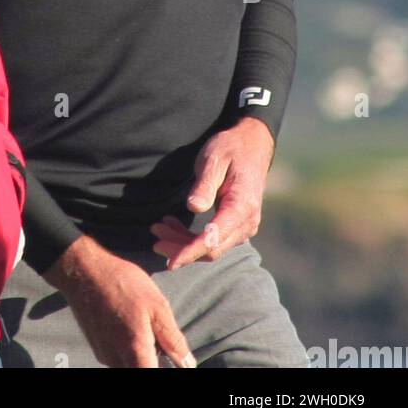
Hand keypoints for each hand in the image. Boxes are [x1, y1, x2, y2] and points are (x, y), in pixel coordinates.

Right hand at [45, 235, 195, 368]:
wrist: (83, 270)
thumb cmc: (121, 283)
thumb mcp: (156, 305)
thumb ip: (173, 339)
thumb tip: (188, 363)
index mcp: (135, 351)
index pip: (152, 374)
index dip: (162, 368)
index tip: (165, 354)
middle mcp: (116, 359)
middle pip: (141, 369)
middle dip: (152, 359)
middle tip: (156, 336)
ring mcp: (104, 355)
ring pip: (129, 364)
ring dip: (139, 353)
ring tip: (139, 323)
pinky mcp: (97, 348)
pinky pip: (118, 357)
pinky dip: (127, 346)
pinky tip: (125, 321)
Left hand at [150, 117, 274, 269]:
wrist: (252, 144)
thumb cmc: (230, 148)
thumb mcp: (214, 159)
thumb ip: (205, 185)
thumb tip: (194, 207)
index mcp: (242, 207)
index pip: (214, 239)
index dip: (190, 253)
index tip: (170, 263)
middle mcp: (247, 222)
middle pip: (212, 249)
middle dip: (181, 248)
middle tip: (155, 236)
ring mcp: (244, 226)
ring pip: (212, 247)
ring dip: (184, 243)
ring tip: (159, 229)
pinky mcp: (237, 224)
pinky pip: (215, 239)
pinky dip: (193, 237)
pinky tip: (173, 225)